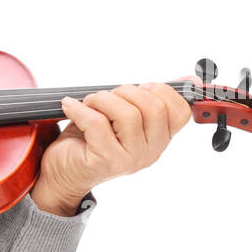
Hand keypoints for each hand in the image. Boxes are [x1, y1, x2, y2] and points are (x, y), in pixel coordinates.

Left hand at [31, 82, 193, 214]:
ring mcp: (130, 159)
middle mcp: (150, 152)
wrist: (62, 173)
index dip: (161, 90)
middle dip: (126, 91)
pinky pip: (97, 123)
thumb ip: (149, 100)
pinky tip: (70, 107)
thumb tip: (189, 79)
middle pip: (154, 108)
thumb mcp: (124, 117)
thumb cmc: (92, 140)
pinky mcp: (106, 161)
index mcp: (159, 139)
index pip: (180, 111)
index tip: (139, 87)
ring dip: (102, 99)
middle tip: (104, 96)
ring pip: (128, 114)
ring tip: (88, 103)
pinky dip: (79, 109)